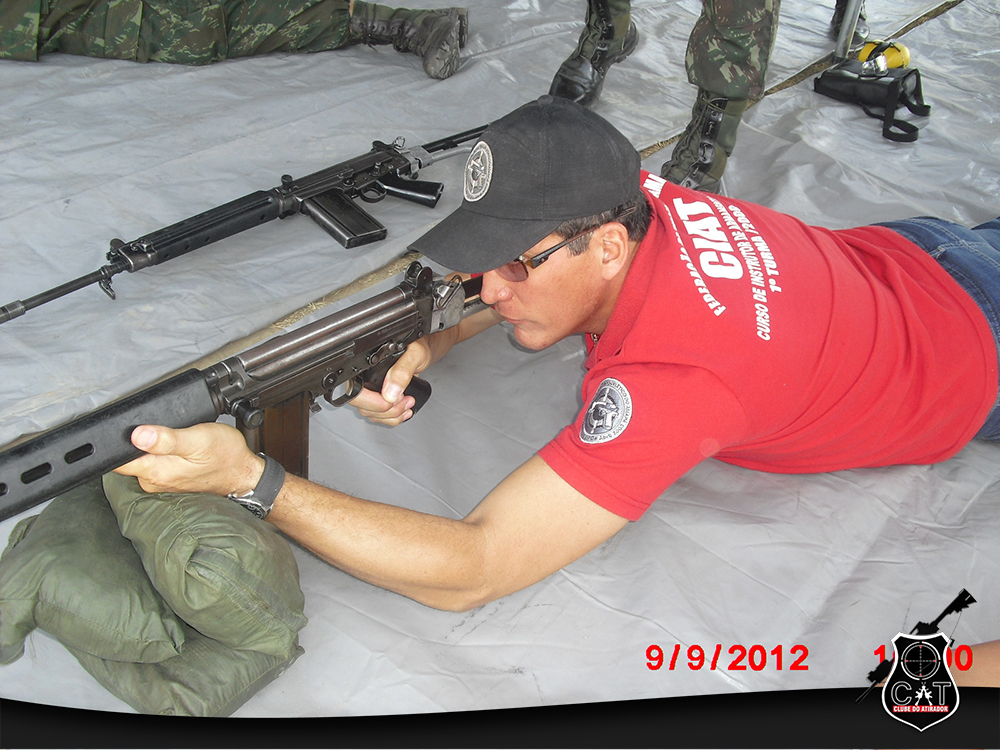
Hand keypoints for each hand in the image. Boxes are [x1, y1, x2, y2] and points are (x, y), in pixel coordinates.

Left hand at [114, 422, 263, 496]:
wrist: (243, 474)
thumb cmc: (225, 456)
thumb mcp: (198, 440)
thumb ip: (166, 439)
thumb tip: (137, 435)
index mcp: (157, 471)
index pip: (116, 460)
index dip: (114, 442)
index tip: (125, 429)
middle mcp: (154, 481)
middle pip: (125, 459)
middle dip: (132, 441)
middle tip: (155, 427)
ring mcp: (161, 482)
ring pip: (140, 460)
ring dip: (147, 447)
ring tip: (167, 435)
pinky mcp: (169, 479)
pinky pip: (153, 464)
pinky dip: (158, 453)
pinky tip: (173, 446)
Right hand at [350, 338, 432, 425]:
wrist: (423, 352)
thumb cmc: (419, 348)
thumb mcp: (414, 354)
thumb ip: (402, 371)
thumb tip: (391, 391)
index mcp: (366, 364)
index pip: (355, 391)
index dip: (371, 401)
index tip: (390, 401)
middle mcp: (365, 377)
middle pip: (363, 406)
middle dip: (386, 410)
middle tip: (405, 401)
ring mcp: (372, 389)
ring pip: (371, 413)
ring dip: (391, 416)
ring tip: (408, 404)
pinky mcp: (380, 397)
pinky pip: (379, 416)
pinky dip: (392, 418)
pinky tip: (404, 411)